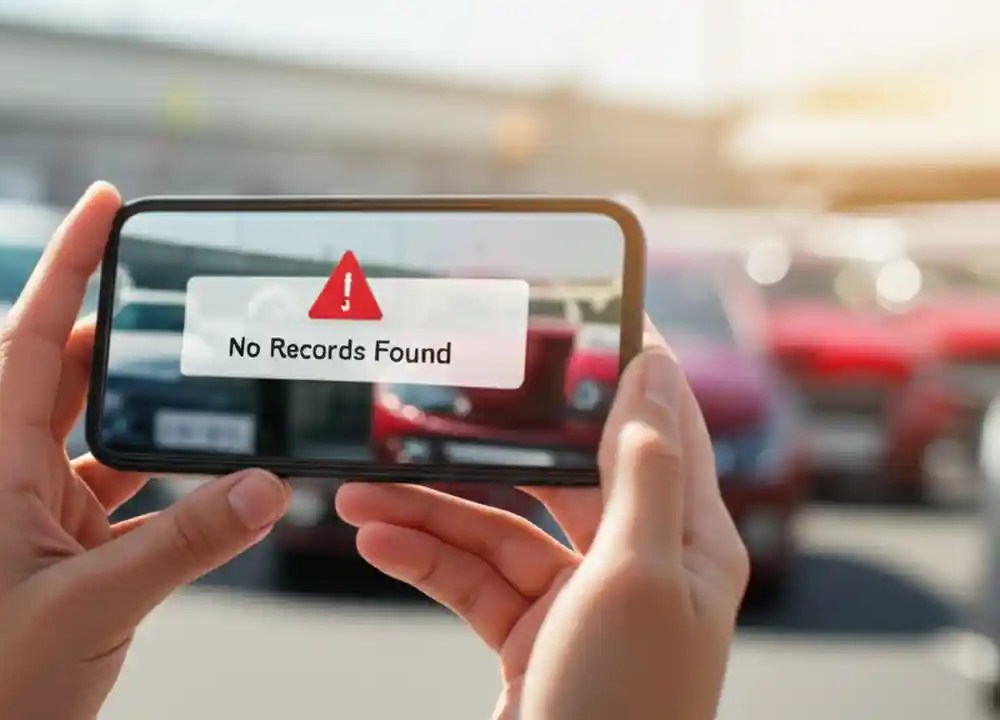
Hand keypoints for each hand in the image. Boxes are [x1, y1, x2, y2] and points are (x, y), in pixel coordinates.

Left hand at [0, 183, 289, 719]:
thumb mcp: (95, 602)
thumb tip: (267, 486)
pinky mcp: (70, 553)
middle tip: (174, 282)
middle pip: (70, 372)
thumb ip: (187, 542)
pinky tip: (215, 480)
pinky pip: (128, 494)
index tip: (102, 204)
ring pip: (104, 434)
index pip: (32, 338)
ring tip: (206, 371)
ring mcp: (43, 515)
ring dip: (152, 406)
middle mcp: (16, 477)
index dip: (65, 263)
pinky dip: (172, 481)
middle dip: (120, 323)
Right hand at [336, 323, 748, 718]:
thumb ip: (642, 472)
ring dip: (430, 507)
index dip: (624, 363)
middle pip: (557, 474)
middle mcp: (636, 563)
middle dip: (484, 447)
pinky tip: (377, 540)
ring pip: (498, 526)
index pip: (660, 425)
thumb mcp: (639, 578)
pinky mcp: (528, 636)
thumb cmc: (623, 708)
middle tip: (429, 407)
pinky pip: (470, 577)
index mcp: (688, 541)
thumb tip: (651, 372)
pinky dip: (424, 558)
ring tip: (360, 491)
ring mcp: (578, 601)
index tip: (582, 308)